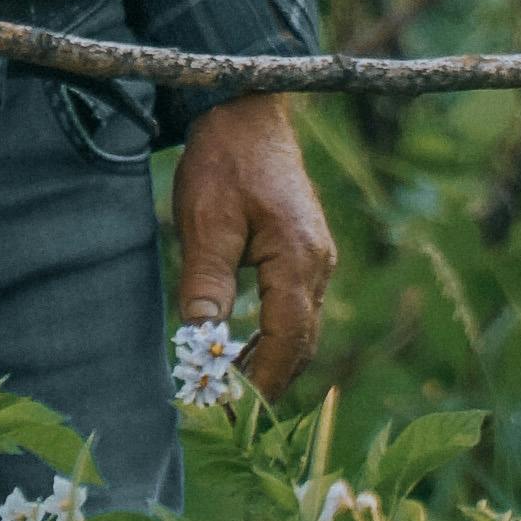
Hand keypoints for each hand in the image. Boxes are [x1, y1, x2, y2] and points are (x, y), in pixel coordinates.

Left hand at [171, 93, 334, 404]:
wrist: (248, 106)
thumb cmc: (225, 158)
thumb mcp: (205, 218)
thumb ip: (206, 280)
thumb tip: (201, 340)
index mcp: (298, 257)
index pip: (286, 341)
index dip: (260, 382)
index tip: (230, 413)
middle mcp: (318, 262)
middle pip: (300, 342)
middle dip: (267, 382)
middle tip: (226, 414)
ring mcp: (317, 256)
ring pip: (301, 328)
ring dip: (270, 362)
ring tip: (229, 390)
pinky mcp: (307, 249)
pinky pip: (296, 308)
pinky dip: (274, 337)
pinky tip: (243, 348)